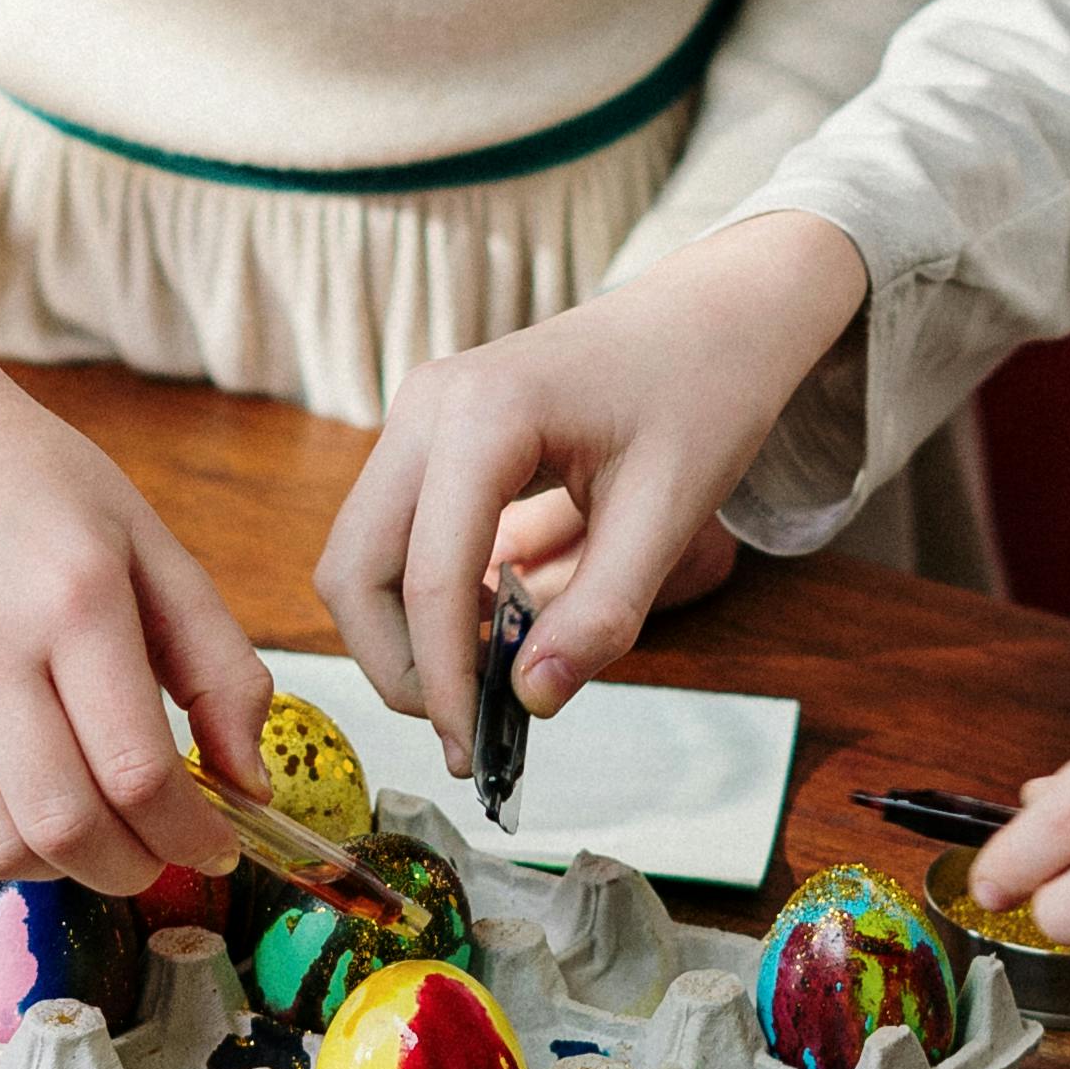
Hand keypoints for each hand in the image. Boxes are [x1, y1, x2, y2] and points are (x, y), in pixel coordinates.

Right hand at [0, 330, 264, 892]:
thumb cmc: (39, 488)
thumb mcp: (154, 546)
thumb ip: (220, 667)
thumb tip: (250, 785)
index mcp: (75, 598)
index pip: (139, 771)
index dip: (192, 833)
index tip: (220, 842)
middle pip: (66, 826)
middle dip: (135, 867)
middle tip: (165, 852)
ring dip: (68, 869)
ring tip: (104, 835)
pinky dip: (7, 836)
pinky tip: (41, 796)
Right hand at [317, 216, 867, 759]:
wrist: (714, 312)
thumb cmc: (703, 391)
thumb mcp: (672, 511)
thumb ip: (601, 613)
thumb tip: (530, 703)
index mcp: (482, 413)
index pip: (431, 577)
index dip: (444, 680)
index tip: (475, 755)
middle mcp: (425, 407)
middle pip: (355, 569)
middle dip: (398, 664)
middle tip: (469, 728)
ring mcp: (417, 417)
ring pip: (361, 558)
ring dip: (404, 635)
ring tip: (487, 682)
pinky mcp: (428, 438)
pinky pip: (394, 537)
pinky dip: (424, 598)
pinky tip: (496, 626)